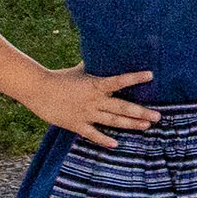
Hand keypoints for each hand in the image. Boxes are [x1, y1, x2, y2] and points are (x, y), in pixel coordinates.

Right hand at [31, 63, 159, 146]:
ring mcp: (86, 113)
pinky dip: (104, 139)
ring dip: (130, 124)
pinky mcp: (76, 124)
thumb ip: (94, 66)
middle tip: (159, 116)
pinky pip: (93, 134)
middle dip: (141, 112)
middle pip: (122, 107)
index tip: (151, 75)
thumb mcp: (80, 70)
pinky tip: (116, 144)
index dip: (134, 78)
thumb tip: (102, 53)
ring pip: (113, 120)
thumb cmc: (59, 78)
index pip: (119, 80)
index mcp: (95, 84)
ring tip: (146, 126)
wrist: (37, 89)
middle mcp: (94, 100)